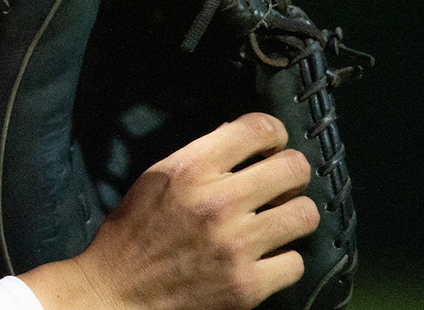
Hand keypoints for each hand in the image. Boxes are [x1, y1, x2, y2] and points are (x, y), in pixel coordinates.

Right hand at [20, 113, 318, 309]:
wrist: (118, 293)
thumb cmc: (133, 233)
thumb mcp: (156, 179)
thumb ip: (199, 158)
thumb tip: (244, 139)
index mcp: (189, 169)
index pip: (259, 129)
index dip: (275, 134)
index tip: (273, 146)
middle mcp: (216, 202)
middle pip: (294, 168)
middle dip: (292, 174)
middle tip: (283, 185)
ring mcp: (235, 246)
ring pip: (305, 214)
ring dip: (294, 216)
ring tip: (278, 222)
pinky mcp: (246, 285)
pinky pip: (296, 262)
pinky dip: (282, 262)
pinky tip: (264, 259)